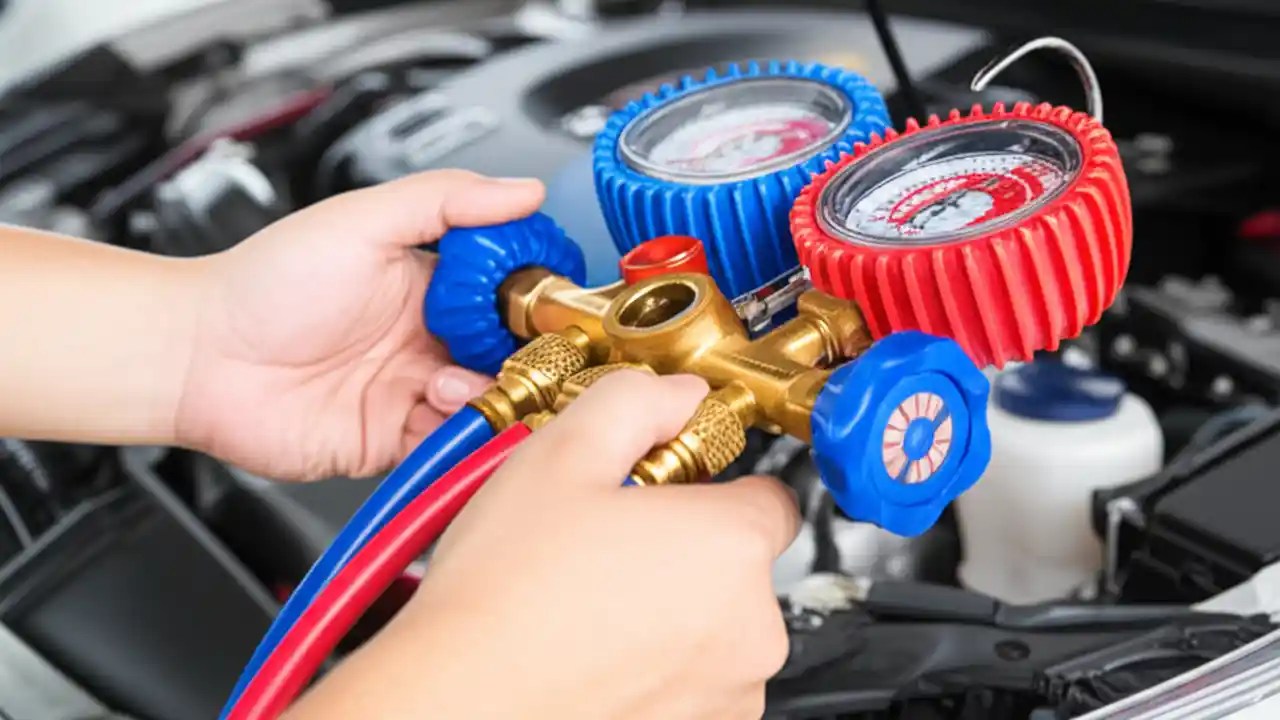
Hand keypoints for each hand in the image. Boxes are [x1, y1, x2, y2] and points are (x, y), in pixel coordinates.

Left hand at [176, 171, 543, 480]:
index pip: (505, 296)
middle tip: (511, 355)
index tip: (546, 304)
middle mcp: (426, 341)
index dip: (530, 302)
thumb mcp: (362, 221)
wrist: (198, 358)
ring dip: (485, 396)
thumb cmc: (263, 284)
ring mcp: (410, 393)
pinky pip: (449, 446)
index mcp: (428, 286)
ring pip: (486, 404)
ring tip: (447, 382)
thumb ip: (445, 202)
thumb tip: (522, 190)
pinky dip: (460, 436)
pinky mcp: (393, 442)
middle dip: (518, 359)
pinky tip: (437, 411)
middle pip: (505, 357)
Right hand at [288, 371, 801, 719]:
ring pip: (715, 627)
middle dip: (685, 549)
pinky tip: (592, 650)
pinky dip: (657, 667)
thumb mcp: (560, 455)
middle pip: (738, 564)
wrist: (456, 702)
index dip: (713, 484)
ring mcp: (730, 693)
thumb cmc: (505, 595)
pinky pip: (695, 682)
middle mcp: (751, 627)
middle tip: (607, 544)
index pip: (769, 494)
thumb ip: (636, 403)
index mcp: (732, 545)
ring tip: (588, 601)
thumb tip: (677, 395)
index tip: (666, 490)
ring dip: (672, 611)